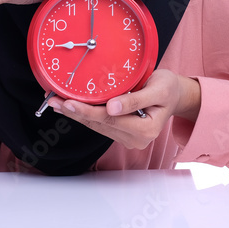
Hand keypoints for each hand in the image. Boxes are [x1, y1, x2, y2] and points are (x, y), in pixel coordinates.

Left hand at [49, 69, 201, 149]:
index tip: (70, 102)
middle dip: (75, 112)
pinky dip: (84, 114)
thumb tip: (112, 108)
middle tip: (53, 101)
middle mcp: (135, 139)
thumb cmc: (167, 89)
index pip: (109, 119)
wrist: (174, 94)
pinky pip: (99, 124)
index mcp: (145, 130)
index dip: (87, 111)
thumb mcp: (157, 90)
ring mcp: (127, 137)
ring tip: (56, 103)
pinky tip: (70, 107)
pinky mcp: (121, 132)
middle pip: (99, 124)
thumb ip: (135, 100)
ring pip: (96, 125)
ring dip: (75, 114)